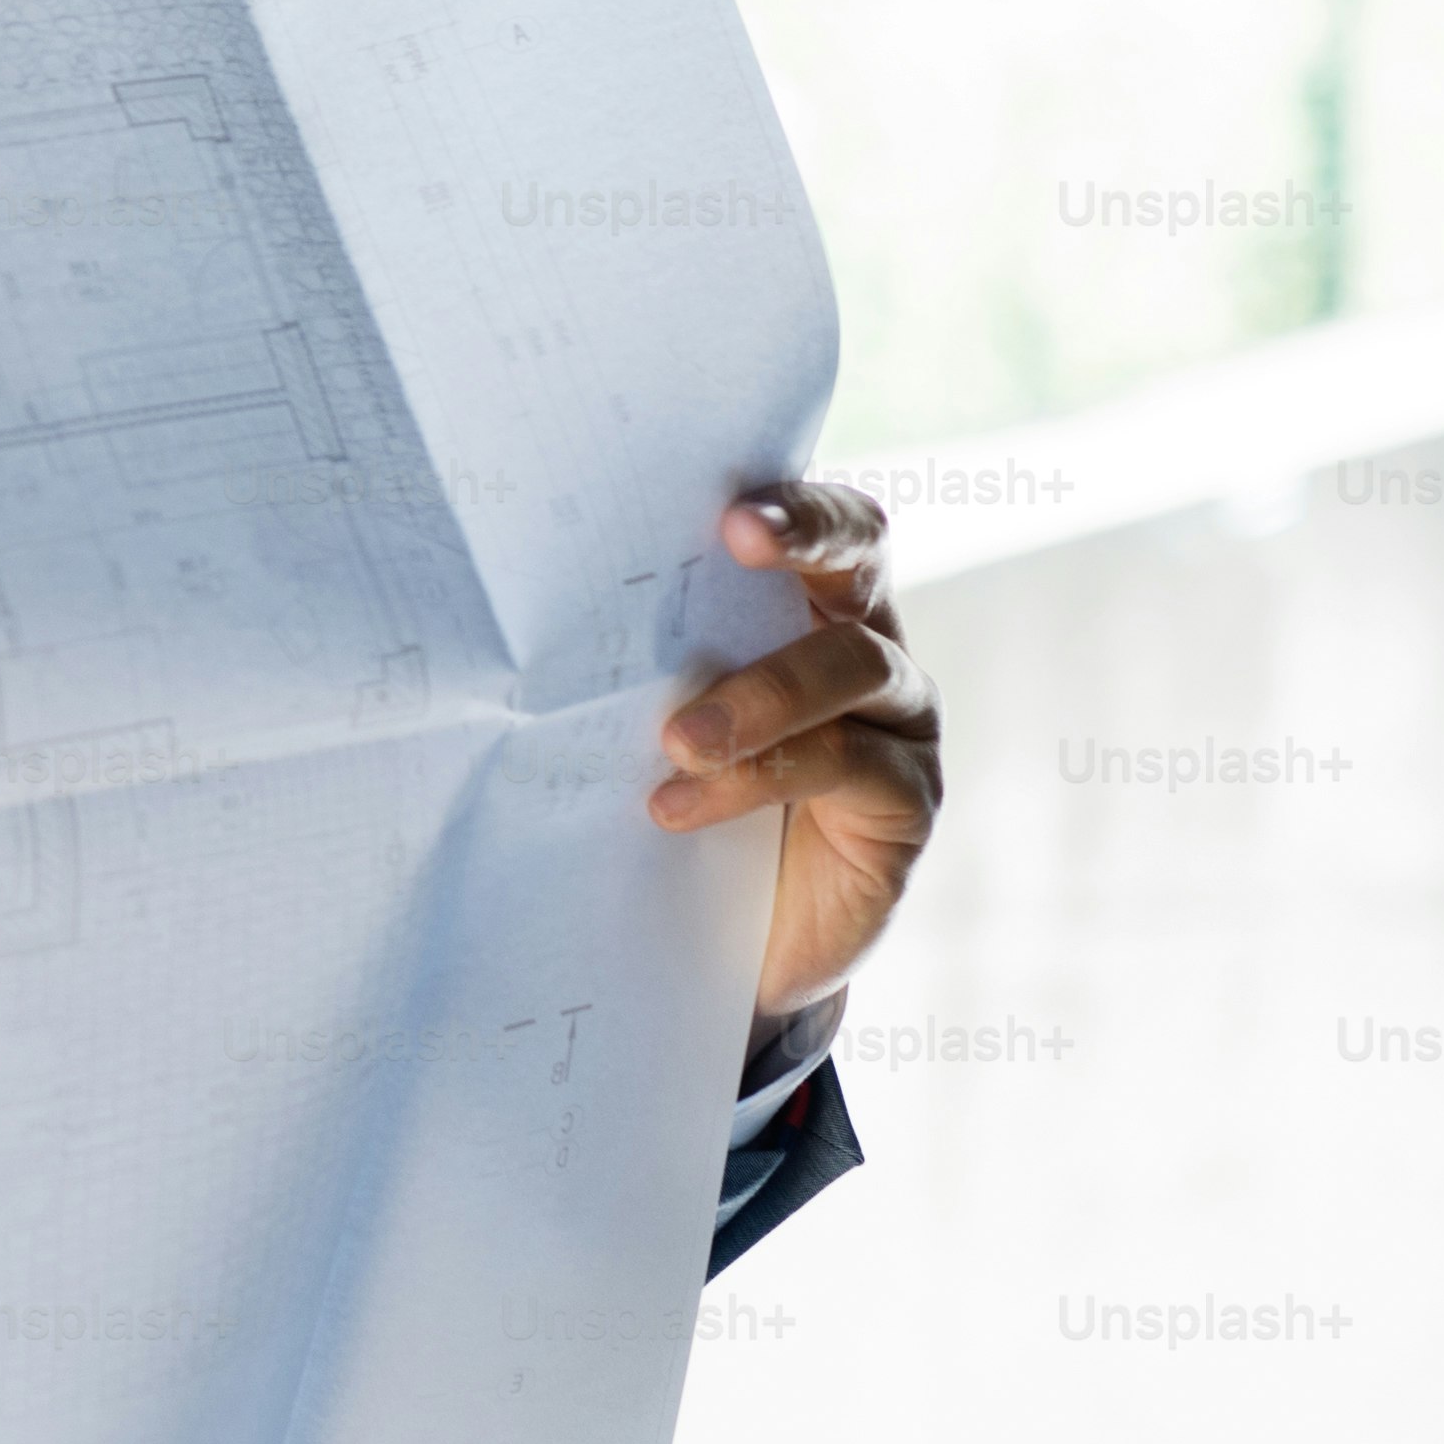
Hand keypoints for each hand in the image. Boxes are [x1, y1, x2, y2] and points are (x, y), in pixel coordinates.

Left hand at [650, 480, 943, 1021]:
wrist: (723, 943)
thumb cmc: (678, 797)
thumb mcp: (649, 716)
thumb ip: (636, 657)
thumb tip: (537, 606)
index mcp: (804, 604)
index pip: (818, 520)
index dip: (792, 500)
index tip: (728, 508)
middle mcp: (867, 644)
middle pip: (864, 558)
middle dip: (807, 535)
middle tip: (735, 538)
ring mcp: (899, 721)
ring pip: (854, 665)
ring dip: (760, 694)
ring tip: (677, 741)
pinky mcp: (907, 801)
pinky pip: (849, 764)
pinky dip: (761, 777)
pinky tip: (681, 804)